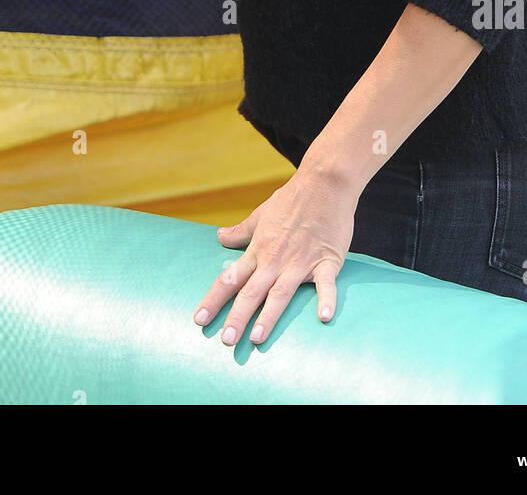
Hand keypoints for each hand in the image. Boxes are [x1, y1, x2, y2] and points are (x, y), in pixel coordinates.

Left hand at [192, 163, 356, 345]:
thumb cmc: (291, 198)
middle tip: (226, 342)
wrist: (324, 183)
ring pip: (281, 292)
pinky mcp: (327, 261)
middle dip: (237, 316)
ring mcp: (301, 262)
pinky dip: (326, 299)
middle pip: (252, 292)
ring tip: (257, 338)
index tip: (199, 320)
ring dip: (269, 315)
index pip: (230, 278)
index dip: (214, 300)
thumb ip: (241, 231)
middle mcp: (275, 259)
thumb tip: (219, 237)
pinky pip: (326, 284)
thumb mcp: (261, 214)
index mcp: (259, 250)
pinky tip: (323, 318)